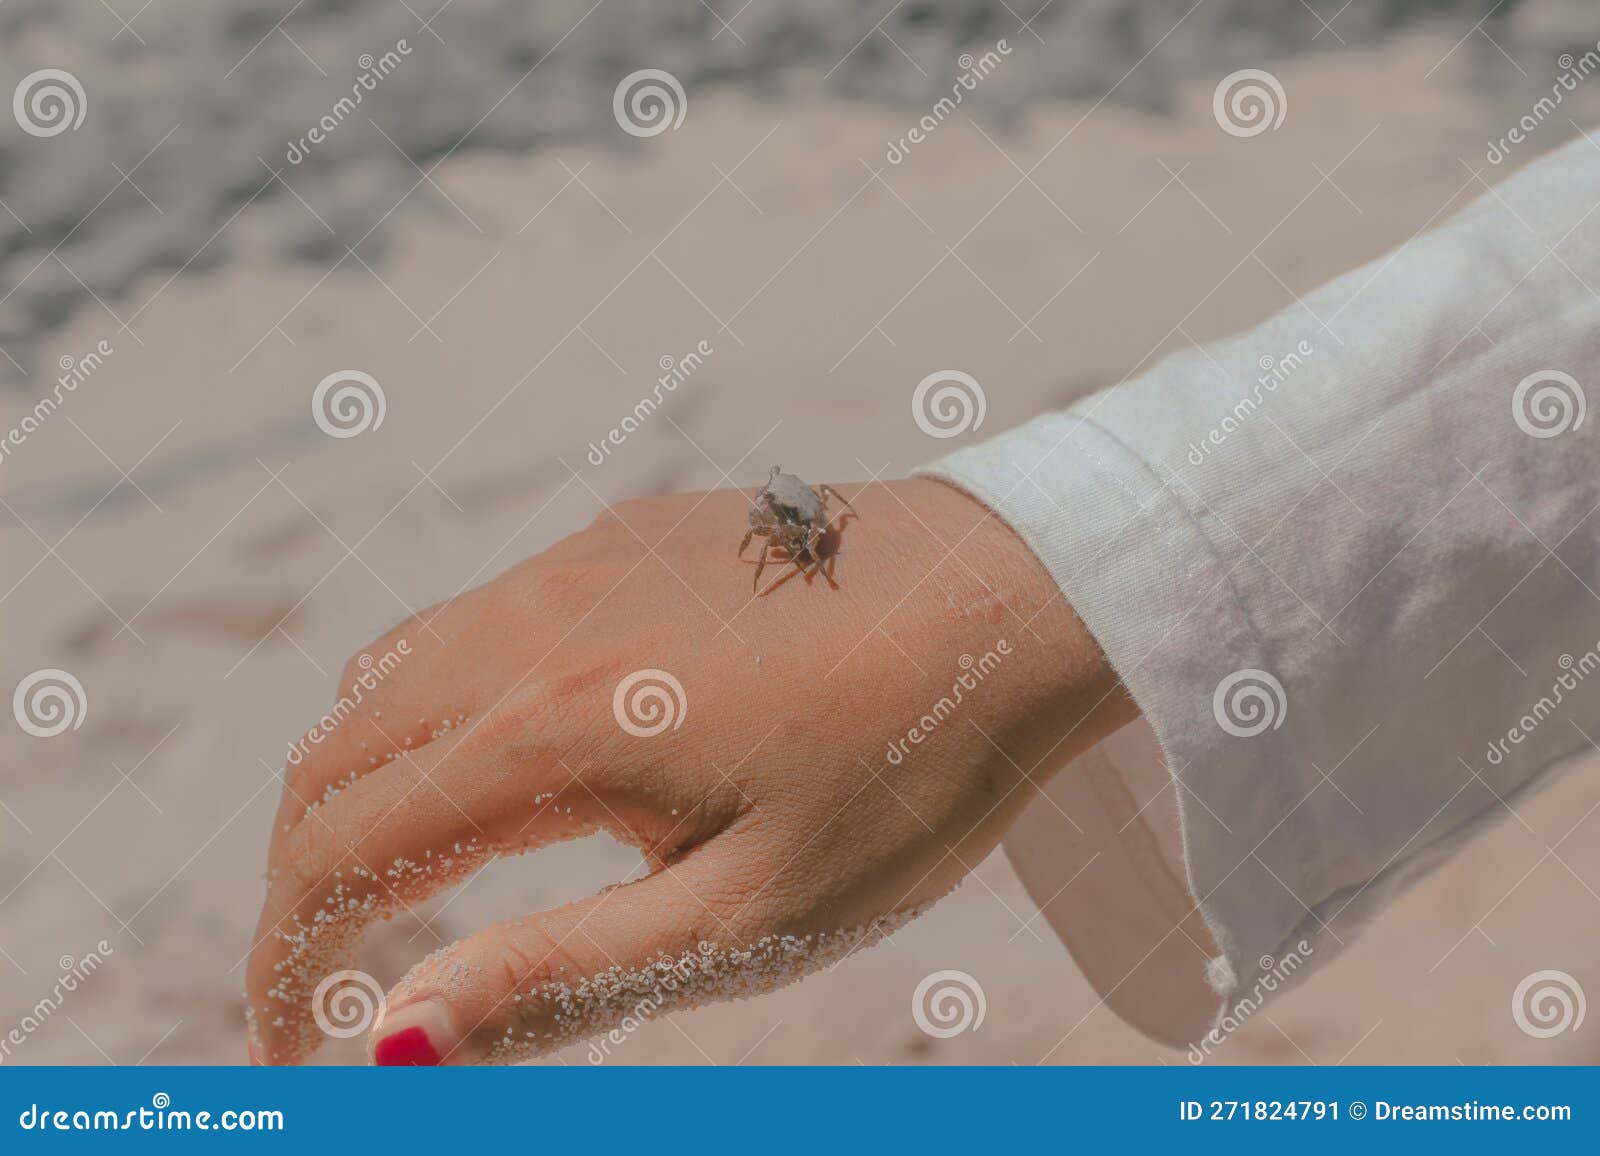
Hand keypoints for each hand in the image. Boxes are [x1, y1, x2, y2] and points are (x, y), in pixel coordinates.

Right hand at [245, 476, 1132, 1063]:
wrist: (1022, 595)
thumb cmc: (909, 769)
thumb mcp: (747, 914)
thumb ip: (558, 978)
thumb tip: (391, 1047)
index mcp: (548, 727)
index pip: (337, 848)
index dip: (285, 960)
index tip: (293, 1049)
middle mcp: (531, 622)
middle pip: (334, 757)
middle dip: (304, 881)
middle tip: (330, 984)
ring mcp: (572, 564)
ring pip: (389, 676)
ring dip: (358, 785)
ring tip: (400, 883)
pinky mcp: (618, 537)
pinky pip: (469, 621)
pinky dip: (429, 711)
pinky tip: (502, 766)